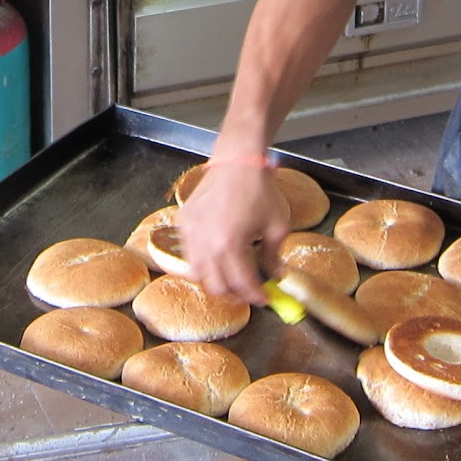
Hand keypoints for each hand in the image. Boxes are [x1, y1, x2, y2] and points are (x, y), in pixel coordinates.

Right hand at [176, 160, 289, 304]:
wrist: (237, 162)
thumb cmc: (259, 190)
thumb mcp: (276, 226)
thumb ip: (274, 256)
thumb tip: (276, 276)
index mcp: (230, 245)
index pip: (242, 284)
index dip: (256, 295)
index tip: (265, 298)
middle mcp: (206, 243)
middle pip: (216, 286)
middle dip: (235, 295)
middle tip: (248, 293)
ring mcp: (191, 233)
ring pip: (198, 274)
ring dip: (216, 282)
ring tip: (231, 280)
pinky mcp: (183, 224)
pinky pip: (189, 255)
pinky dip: (201, 264)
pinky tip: (216, 260)